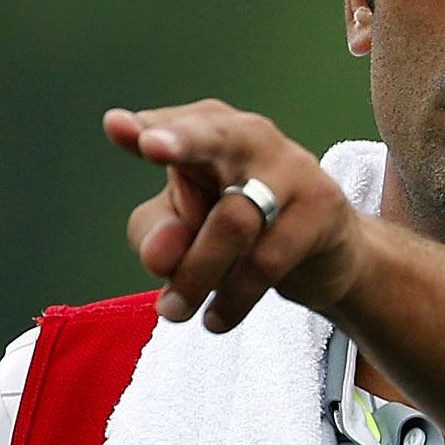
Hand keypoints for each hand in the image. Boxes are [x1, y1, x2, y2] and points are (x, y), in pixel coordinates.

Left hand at [102, 99, 366, 331]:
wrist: (327, 253)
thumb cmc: (242, 229)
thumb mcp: (185, 231)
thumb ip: (157, 236)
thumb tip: (162, 257)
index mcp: (209, 130)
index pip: (171, 125)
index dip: (148, 127)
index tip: (117, 127)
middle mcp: (250, 136)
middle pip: (214, 137)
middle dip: (182, 141)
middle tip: (150, 146)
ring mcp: (291, 167)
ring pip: (233, 221)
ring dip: (196, 274)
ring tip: (173, 311)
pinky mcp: (321, 206)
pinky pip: (267, 259)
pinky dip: (234, 296)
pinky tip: (216, 319)